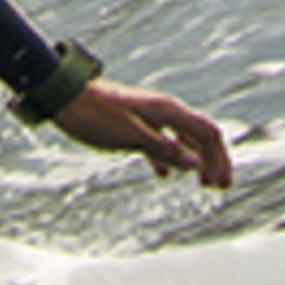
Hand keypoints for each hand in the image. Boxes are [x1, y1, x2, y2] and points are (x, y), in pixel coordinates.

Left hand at [54, 80, 234, 189]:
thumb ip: (163, 149)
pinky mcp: (134, 123)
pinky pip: (161, 141)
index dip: (219, 158)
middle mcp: (163, 109)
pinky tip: (164, 174)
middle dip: (213, 160)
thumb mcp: (130, 135)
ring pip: (182, 137)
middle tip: (219, 187)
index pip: (206, 132)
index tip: (221, 185)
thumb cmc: (93, 115)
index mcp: (166, 109)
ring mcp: (149, 115)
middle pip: (200, 134)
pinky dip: (169, 158)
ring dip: (195, 160)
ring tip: (201, 183)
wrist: (62, 96)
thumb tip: (196, 164)